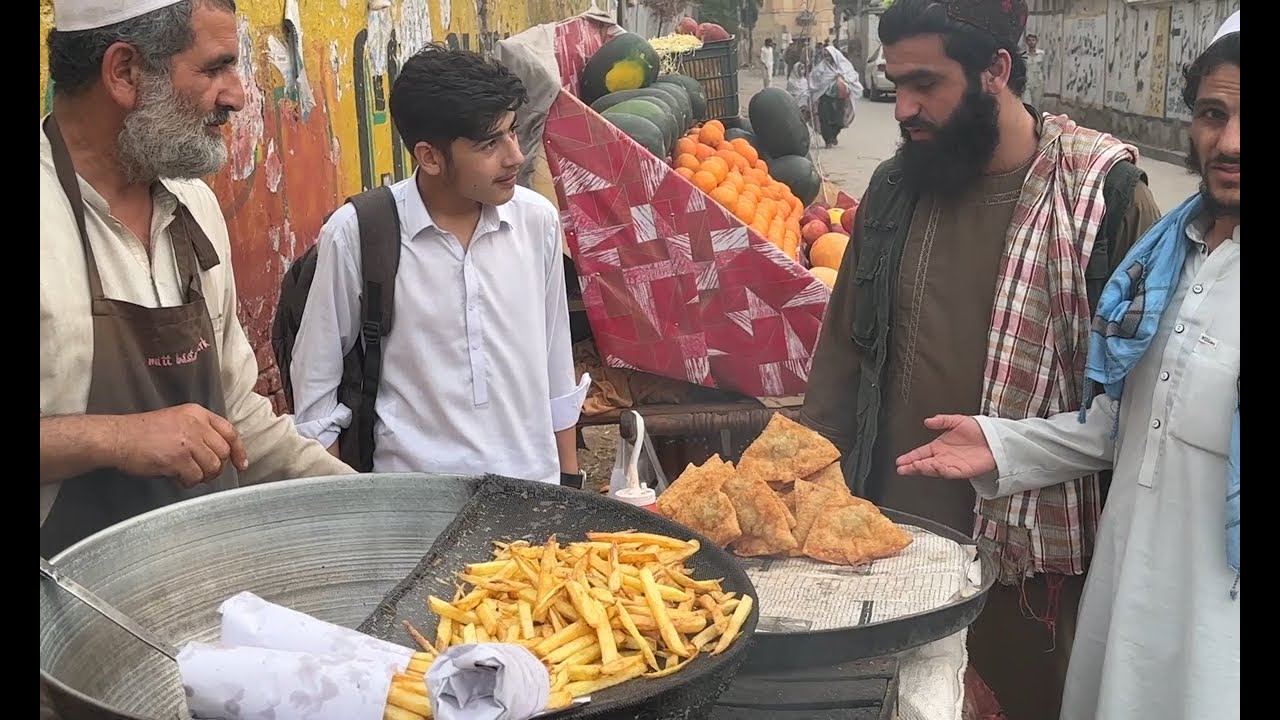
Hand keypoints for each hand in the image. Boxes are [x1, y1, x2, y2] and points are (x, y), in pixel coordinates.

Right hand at [113, 404, 248, 487]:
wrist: (118, 437)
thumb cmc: (143, 433)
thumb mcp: (177, 420)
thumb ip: (199, 431)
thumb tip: (218, 453)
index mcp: (197, 413)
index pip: (230, 432)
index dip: (239, 451)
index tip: (241, 464)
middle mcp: (196, 424)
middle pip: (223, 452)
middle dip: (217, 467)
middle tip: (204, 474)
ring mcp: (188, 441)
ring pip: (212, 466)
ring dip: (202, 476)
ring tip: (187, 475)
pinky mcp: (178, 458)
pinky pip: (195, 477)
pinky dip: (188, 482)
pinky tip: (177, 478)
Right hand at [895, 415, 995, 479]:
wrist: (995, 438)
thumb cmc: (979, 430)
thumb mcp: (957, 420)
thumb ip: (942, 420)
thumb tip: (928, 421)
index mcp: (939, 446)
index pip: (920, 453)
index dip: (910, 457)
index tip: (900, 461)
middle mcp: (943, 457)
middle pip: (923, 464)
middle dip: (912, 466)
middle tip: (902, 468)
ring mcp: (951, 465)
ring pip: (933, 469)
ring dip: (923, 468)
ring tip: (914, 467)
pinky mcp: (962, 471)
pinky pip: (948, 472)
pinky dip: (939, 470)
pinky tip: (932, 467)